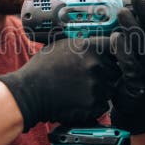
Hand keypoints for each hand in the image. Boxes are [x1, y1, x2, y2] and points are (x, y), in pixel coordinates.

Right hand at [0, 37, 120, 131]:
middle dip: (107, 73)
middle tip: (89, 76)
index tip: (112, 55)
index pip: (116, 45)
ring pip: (110, 88)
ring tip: (81, 89)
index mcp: (90, 47)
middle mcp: (96, 64)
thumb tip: (93, 39)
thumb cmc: (41, 68)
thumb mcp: (60, 45)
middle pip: (115, 69)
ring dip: (101, 89)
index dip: (115, 51)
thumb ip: (81, 42)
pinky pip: (103, 104)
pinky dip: (94, 104)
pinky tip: (79, 99)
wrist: (29, 92)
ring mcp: (96, 85)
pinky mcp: (93, 104)